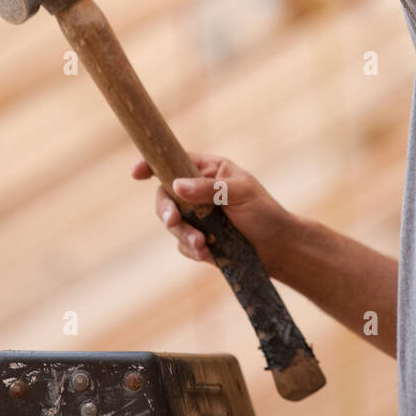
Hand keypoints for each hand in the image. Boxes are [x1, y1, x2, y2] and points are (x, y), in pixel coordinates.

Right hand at [130, 150, 291, 277]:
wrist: (279, 249)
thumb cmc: (264, 212)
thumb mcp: (240, 193)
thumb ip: (208, 188)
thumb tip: (176, 185)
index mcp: (208, 170)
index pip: (174, 161)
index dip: (152, 164)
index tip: (136, 173)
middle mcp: (197, 191)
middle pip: (165, 196)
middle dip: (166, 210)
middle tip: (173, 220)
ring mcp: (197, 217)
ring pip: (173, 224)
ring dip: (184, 234)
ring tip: (204, 245)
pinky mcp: (199, 240)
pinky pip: (183, 244)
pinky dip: (193, 249)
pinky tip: (210, 254)